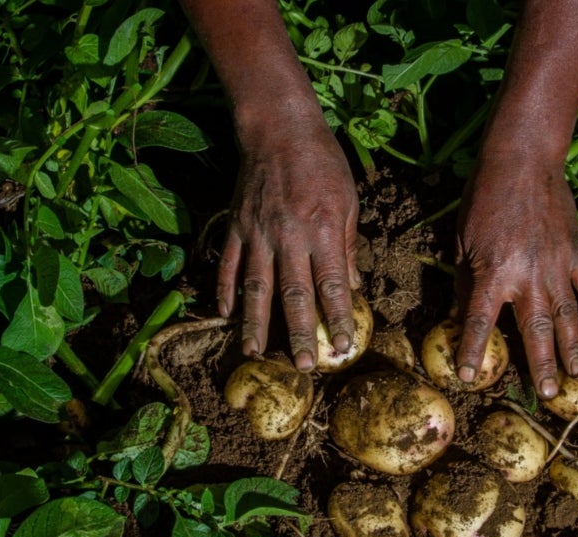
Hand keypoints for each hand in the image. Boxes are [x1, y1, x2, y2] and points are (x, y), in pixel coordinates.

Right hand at [216, 119, 359, 371]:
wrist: (278, 129)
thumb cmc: (322, 163)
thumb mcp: (348, 200)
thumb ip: (348, 245)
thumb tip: (352, 287)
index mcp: (323, 230)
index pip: (333, 286)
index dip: (339, 319)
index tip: (344, 347)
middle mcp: (289, 237)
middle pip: (294, 295)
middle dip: (299, 334)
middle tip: (302, 366)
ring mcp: (258, 233)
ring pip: (256, 287)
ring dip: (256, 324)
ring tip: (254, 353)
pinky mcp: (236, 226)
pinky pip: (229, 265)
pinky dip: (225, 291)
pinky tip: (225, 315)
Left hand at [455, 153, 577, 398]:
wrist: (523, 162)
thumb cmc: (484, 198)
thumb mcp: (462, 240)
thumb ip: (465, 280)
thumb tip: (463, 313)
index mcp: (492, 274)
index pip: (478, 322)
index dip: (472, 351)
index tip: (469, 378)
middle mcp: (526, 278)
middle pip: (534, 332)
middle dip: (540, 365)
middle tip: (548, 394)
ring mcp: (556, 268)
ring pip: (567, 318)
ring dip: (573, 349)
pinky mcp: (575, 254)